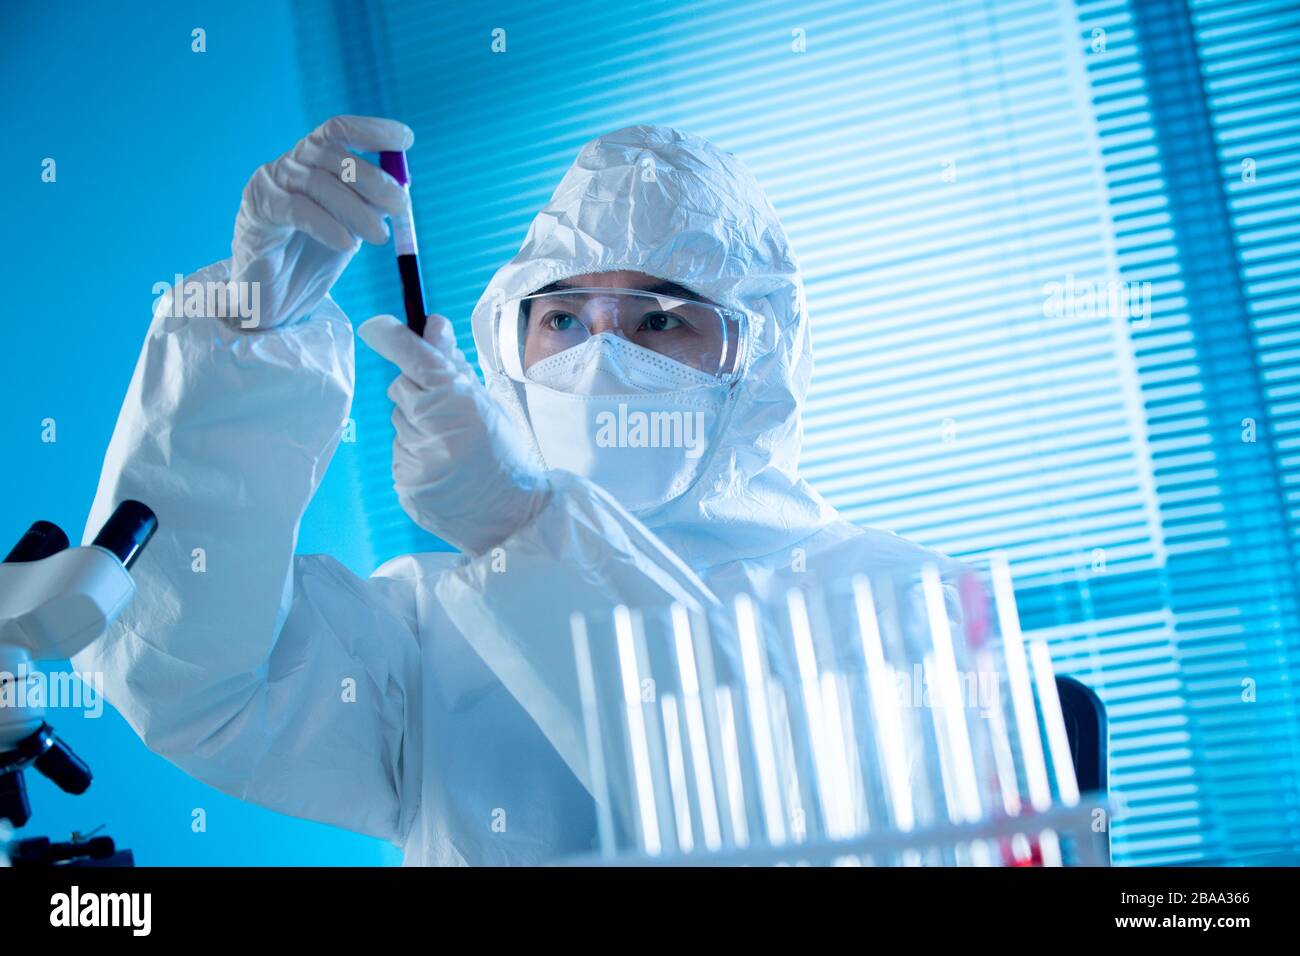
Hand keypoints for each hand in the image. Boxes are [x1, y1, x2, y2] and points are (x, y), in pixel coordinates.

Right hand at [232, 115, 412, 329]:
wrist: (274, 297)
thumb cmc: (313, 258)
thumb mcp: (351, 227)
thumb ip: (371, 204)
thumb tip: (400, 190)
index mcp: (313, 160)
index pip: (339, 130)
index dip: (373, 130)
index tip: (405, 140)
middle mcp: (290, 164)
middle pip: (332, 154)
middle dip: (373, 178)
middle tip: (400, 205)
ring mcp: (270, 183)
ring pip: (318, 183)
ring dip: (357, 209)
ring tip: (379, 236)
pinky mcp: (258, 209)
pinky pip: (297, 210)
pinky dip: (328, 226)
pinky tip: (347, 244)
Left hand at [357, 313, 550, 554]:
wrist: (510, 518)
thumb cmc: (504, 457)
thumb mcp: (489, 405)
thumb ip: (455, 366)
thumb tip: (432, 323)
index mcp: (463, 406)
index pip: (419, 360)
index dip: (393, 339)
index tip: (374, 327)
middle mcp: (437, 432)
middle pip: (401, 388)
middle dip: (417, 391)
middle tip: (447, 412)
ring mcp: (418, 460)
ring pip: (399, 422)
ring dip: (417, 426)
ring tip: (449, 448)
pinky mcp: (404, 483)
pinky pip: (398, 451)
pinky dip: (414, 453)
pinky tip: (439, 467)